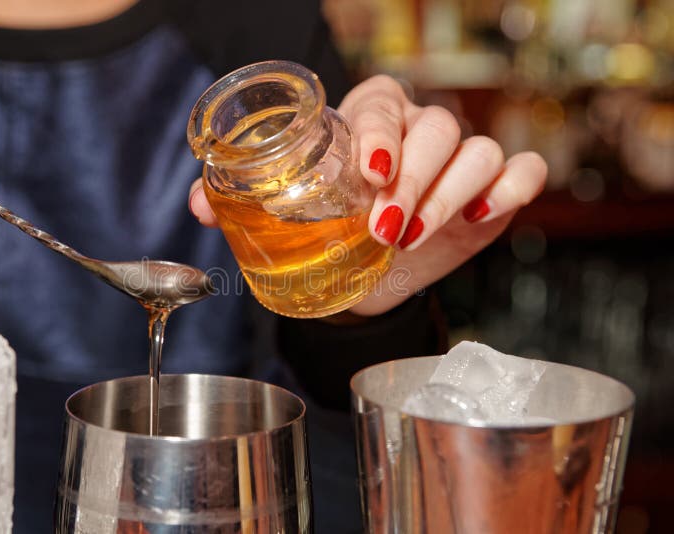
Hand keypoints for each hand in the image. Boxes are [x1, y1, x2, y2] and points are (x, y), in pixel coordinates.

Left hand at [189, 75, 547, 316]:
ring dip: (450, 193)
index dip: (380, 132)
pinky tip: (483, 215)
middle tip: (383, 226)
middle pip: (435, 129)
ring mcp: (460, 160)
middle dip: (412, 178)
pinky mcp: (494, 190)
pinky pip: (521, 172)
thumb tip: (200, 205)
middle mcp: (418, 131)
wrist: (365, 272)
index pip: (381, 104)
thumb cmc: (327, 230)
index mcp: (369, 119)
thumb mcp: (286, 213)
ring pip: (477, 150)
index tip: (369, 171)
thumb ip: (242, 202)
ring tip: (411, 235)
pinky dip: (511, 188)